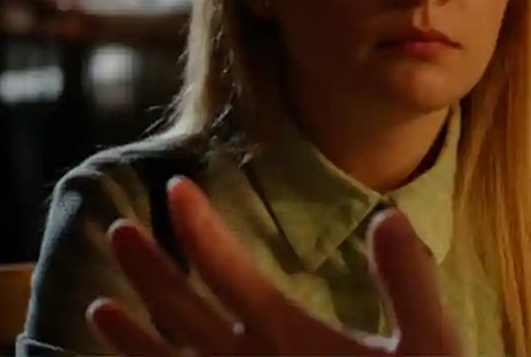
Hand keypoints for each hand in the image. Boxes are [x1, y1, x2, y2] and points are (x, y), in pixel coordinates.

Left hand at [88, 177, 461, 355]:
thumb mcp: (432, 348)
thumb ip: (409, 285)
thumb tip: (388, 216)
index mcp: (290, 340)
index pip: (231, 275)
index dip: (200, 230)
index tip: (176, 189)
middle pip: (183, 315)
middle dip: (149, 270)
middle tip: (115, 228)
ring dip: (131, 337)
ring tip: (98, 306)